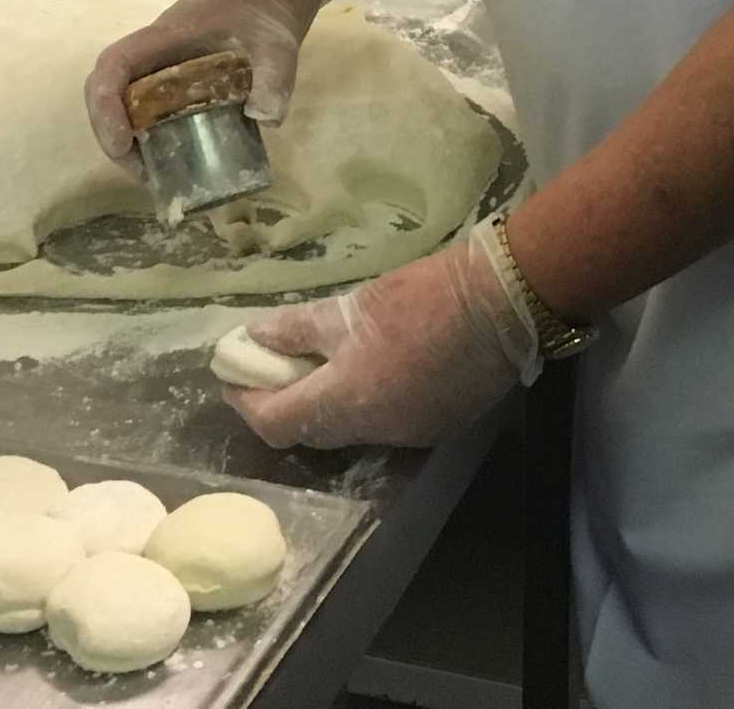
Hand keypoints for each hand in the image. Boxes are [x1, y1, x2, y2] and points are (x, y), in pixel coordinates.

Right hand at [82, 0, 353, 168]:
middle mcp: (157, 50)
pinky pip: (150, 103)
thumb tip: (266, 119)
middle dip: (111, 131)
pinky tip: (174, 157)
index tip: (122, 143)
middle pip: (108, 88)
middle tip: (139, 171)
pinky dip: (151, 133)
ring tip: (154, 173)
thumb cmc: (267, 7)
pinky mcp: (179, 74)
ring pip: (126, 99)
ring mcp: (165, 62)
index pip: (115, 64)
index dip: (105, 104)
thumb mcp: (279, 43)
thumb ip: (276, 77)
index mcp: (168, 36)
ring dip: (129, 137)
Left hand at [225, 222, 541, 449]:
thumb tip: (255, 338)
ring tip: (318, 363)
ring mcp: (406, 434)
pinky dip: (361, 403)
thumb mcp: (350, 306)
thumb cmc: (420, 298)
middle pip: (310, 432)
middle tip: (271, 366)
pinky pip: (381, 424)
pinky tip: (367, 369)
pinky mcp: (433, 427)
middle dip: (283, 402)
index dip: (245, 403)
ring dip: (324, 403)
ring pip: (347, 430)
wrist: (501, 303)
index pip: (275, 424)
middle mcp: (372, 431)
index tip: (232, 377)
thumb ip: (297, 328)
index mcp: (346, 401)